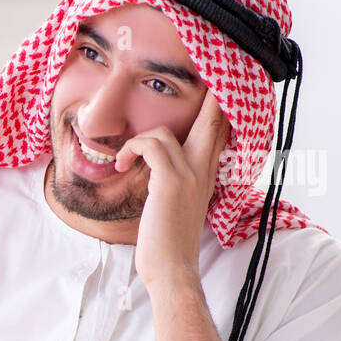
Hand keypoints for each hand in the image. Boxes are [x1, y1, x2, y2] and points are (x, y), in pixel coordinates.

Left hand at [117, 90, 230, 290]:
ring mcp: (190, 174)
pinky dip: (130, 150)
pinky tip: (121, 167)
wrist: (172, 271)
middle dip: (207, 90)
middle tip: (200, 70)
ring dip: (136, 142)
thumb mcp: (176, 205)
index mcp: (208, 173)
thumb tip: (158, 165)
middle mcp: (205, 169)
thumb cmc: (168, 243)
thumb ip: (175, 181)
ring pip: (165, 131)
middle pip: (214, 115)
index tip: (210, 84)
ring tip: (124, 162)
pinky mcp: (171, 181)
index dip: (217, 102)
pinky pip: (150, 144)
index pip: (220, 127)